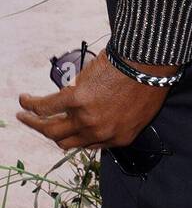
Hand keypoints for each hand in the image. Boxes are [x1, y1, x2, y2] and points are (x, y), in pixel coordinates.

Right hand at [17, 50, 176, 151]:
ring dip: (33, 123)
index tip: (70, 129)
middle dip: (50, 134)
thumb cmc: (151, 80)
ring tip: (23, 115)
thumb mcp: (143, 112)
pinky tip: (24, 99)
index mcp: (118, 138)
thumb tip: (108, 118)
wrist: (150, 62)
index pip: (89, 145)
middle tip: (40, 126)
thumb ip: (124, 121)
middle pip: (66, 140)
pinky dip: (32, 104)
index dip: (77, 138)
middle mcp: (99, 133)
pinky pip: (46, 106)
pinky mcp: (74, 99)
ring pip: (51, 128)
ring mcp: (85, 118)